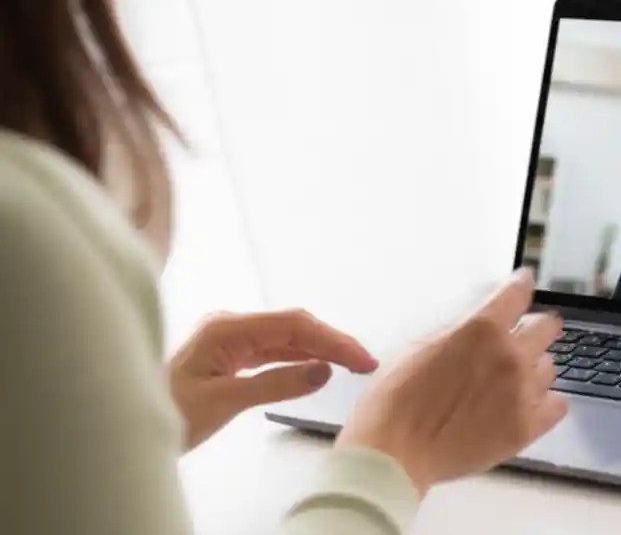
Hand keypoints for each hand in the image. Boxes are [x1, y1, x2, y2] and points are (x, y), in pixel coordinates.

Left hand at [168, 309, 377, 450]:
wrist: (123, 426)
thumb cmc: (163, 412)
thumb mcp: (223, 402)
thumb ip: (274, 384)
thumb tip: (322, 371)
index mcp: (226, 329)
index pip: (293, 325)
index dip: (332, 339)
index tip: (360, 357)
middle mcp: (230, 326)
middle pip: (294, 326)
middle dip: (332, 341)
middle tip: (365, 362)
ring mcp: (229, 340)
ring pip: (286, 338)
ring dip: (319, 349)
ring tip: (352, 364)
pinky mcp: (229, 355)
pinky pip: (273, 351)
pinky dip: (299, 358)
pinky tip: (318, 366)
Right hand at [336, 269, 568, 493]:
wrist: (395, 452)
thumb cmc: (396, 398)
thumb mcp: (423, 345)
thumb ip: (462, 331)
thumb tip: (482, 325)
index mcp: (482, 328)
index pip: (519, 292)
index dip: (522, 284)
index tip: (524, 283)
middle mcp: (511, 354)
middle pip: (548, 327)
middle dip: (534, 328)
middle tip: (520, 338)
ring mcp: (524, 391)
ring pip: (550, 367)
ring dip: (534, 369)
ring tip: (512, 381)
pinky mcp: (528, 426)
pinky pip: (558, 404)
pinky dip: (544, 402)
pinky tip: (526, 405)